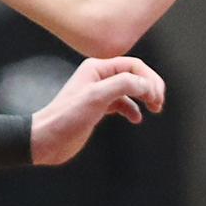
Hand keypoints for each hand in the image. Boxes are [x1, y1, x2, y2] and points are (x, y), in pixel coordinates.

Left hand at [30, 56, 165, 166]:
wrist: (47, 140)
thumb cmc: (66, 118)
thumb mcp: (96, 97)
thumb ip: (122, 85)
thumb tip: (146, 85)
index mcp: (97, 68)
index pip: (133, 65)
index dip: (149, 79)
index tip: (155, 97)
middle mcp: (98, 77)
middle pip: (134, 75)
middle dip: (150, 87)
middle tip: (158, 103)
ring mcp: (98, 92)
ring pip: (130, 89)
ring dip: (144, 97)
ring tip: (154, 109)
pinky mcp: (98, 108)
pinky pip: (122, 103)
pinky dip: (132, 109)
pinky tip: (136, 118)